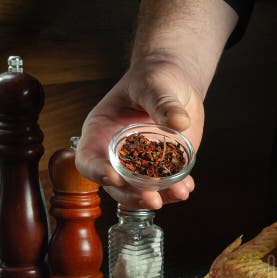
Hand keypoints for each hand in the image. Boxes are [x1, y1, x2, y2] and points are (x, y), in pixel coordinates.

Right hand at [75, 59, 204, 208]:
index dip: (97, 171)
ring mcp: (141, 163)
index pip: (88, 159)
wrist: (176, 84)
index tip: (114, 177)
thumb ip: (162, 102)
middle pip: (117, 184)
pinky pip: (167, 185)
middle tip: (152, 199)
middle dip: (133, 195)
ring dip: (161, 196)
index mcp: (100, 132)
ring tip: (180, 193)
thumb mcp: (154, 84)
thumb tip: (178, 121)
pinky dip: (176, 189)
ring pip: (143, 190)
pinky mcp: (163, 167)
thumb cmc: (154, 78)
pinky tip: (187, 188)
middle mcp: (117, 153)